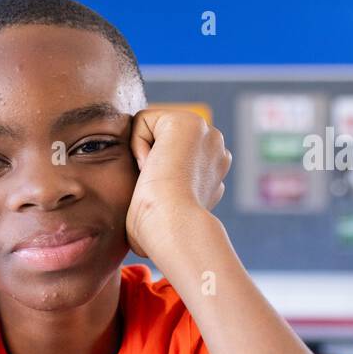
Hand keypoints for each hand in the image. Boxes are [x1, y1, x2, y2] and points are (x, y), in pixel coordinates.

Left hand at [125, 110, 231, 258]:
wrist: (172, 227)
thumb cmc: (159, 232)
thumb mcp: (164, 209)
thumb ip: (159, 192)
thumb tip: (140, 186)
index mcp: (210, 170)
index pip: (167, 155)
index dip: (152, 173)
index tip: (161, 194)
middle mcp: (215, 149)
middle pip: (159, 138)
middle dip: (149, 159)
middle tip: (157, 186)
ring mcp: (206, 133)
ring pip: (151, 129)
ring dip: (143, 153)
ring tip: (156, 177)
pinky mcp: (189, 122)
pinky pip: (143, 120)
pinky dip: (138, 144)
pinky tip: (152, 166)